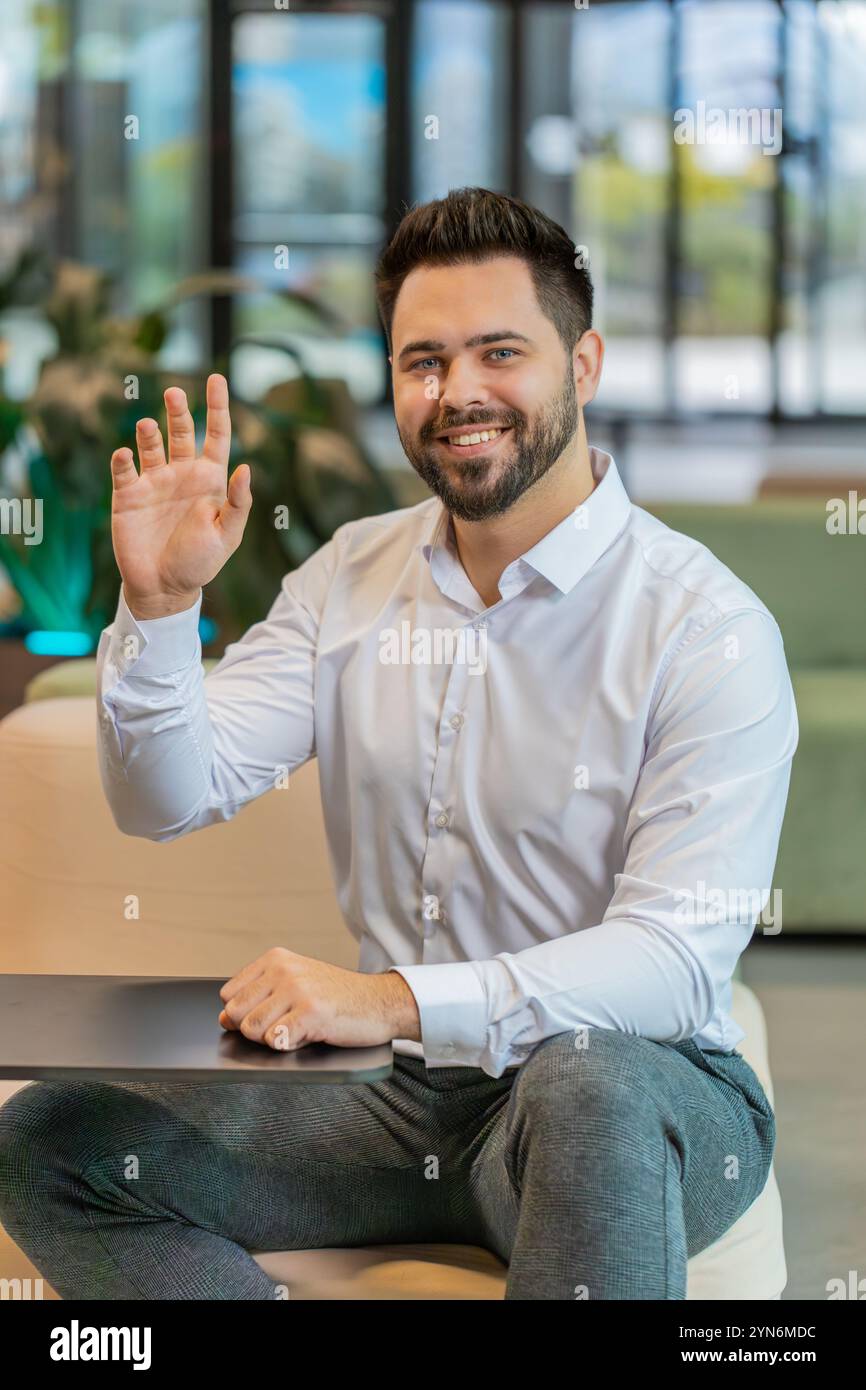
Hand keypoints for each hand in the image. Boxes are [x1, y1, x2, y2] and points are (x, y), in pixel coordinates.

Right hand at [109, 373, 251, 619]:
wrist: (164, 587)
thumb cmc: (200, 563)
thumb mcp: (227, 536)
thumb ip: (238, 504)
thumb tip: (245, 468)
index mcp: (210, 480)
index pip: (216, 435)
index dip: (218, 407)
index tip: (217, 378)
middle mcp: (182, 474)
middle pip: (181, 431)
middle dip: (179, 410)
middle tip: (175, 393)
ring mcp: (154, 483)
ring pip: (151, 444)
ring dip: (150, 432)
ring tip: (148, 426)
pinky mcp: (128, 495)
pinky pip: (125, 470)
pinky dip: (124, 459)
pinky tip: (126, 454)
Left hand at [218, 947, 421, 1050]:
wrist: (380, 1001)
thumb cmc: (335, 996)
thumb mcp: (295, 982)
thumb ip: (259, 996)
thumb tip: (223, 1018)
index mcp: (275, 959)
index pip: (228, 995)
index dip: (243, 1013)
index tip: (270, 1014)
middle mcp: (283, 970)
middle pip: (235, 1014)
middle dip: (254, 1028)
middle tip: (284, 1024)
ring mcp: (297, 990)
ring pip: (252, 1030)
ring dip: (272, 1038)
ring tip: (298, 1027)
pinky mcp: (310, 1013)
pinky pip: (275, 1040)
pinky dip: (288, 1045)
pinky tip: (308, 1034)